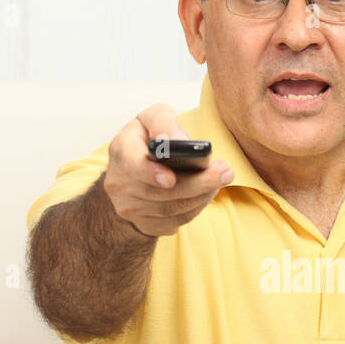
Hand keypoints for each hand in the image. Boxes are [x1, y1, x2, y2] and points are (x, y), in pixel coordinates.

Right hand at [103, 103, 234, 237]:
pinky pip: (176, 222)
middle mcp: (119, 183)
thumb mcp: (153, 119)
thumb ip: (165, 123)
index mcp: (121, 152)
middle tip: (225, 172)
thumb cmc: (146, 139)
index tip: (171, 178)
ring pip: (172, 209)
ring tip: (221, 178)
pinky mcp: (144, 224)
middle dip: (198, 183)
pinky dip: (196, 208)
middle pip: (162, 193)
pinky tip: (207, 193)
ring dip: (202, 195)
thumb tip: (180, 141)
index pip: (133, 166)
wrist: (131, 171)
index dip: (151, 174)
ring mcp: (130, 208)